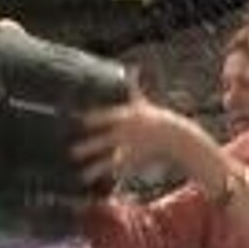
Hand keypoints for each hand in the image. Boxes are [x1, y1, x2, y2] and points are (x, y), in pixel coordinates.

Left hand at [71, 81, 202, 186]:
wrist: (177, 137)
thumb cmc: (155, 118)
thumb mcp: (143, 102)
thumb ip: (133, 87)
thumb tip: (133, 68)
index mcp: (127, 118)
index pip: (107, 118)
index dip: (92, 119)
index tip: (78, 120)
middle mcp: (127, 134)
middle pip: (105, 141)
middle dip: (89, 146)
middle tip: (71, 151)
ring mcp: (130, 149)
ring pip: (110, 160)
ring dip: (95, 167)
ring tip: (81, 175)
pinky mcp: (132, 160)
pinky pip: (116, 169)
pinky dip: (104, 174)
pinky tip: (89, 180)